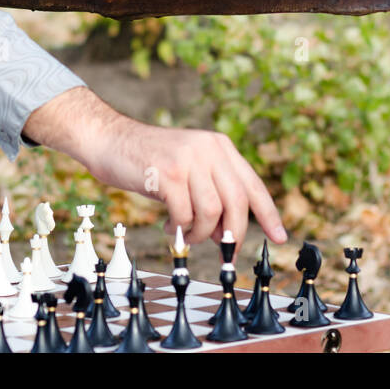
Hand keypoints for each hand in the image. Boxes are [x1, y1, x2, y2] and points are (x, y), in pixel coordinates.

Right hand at [23, 86, 284, 246]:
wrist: (109, 140)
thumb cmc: (149, 161)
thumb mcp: (189, 168)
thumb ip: (211, 191)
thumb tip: (228, 232)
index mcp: (219, 146)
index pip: (253, 184)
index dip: (268, 213)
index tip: (280, 236)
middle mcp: (209, 149)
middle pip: (237, 202)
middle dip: (232, 232)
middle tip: (222, 248)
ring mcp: (189, 159)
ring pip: (212, 212)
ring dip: (201, 232)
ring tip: (185, 233)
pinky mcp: (169, 173)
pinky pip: (186, 214)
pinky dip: (180, 228)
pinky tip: (170, 226)